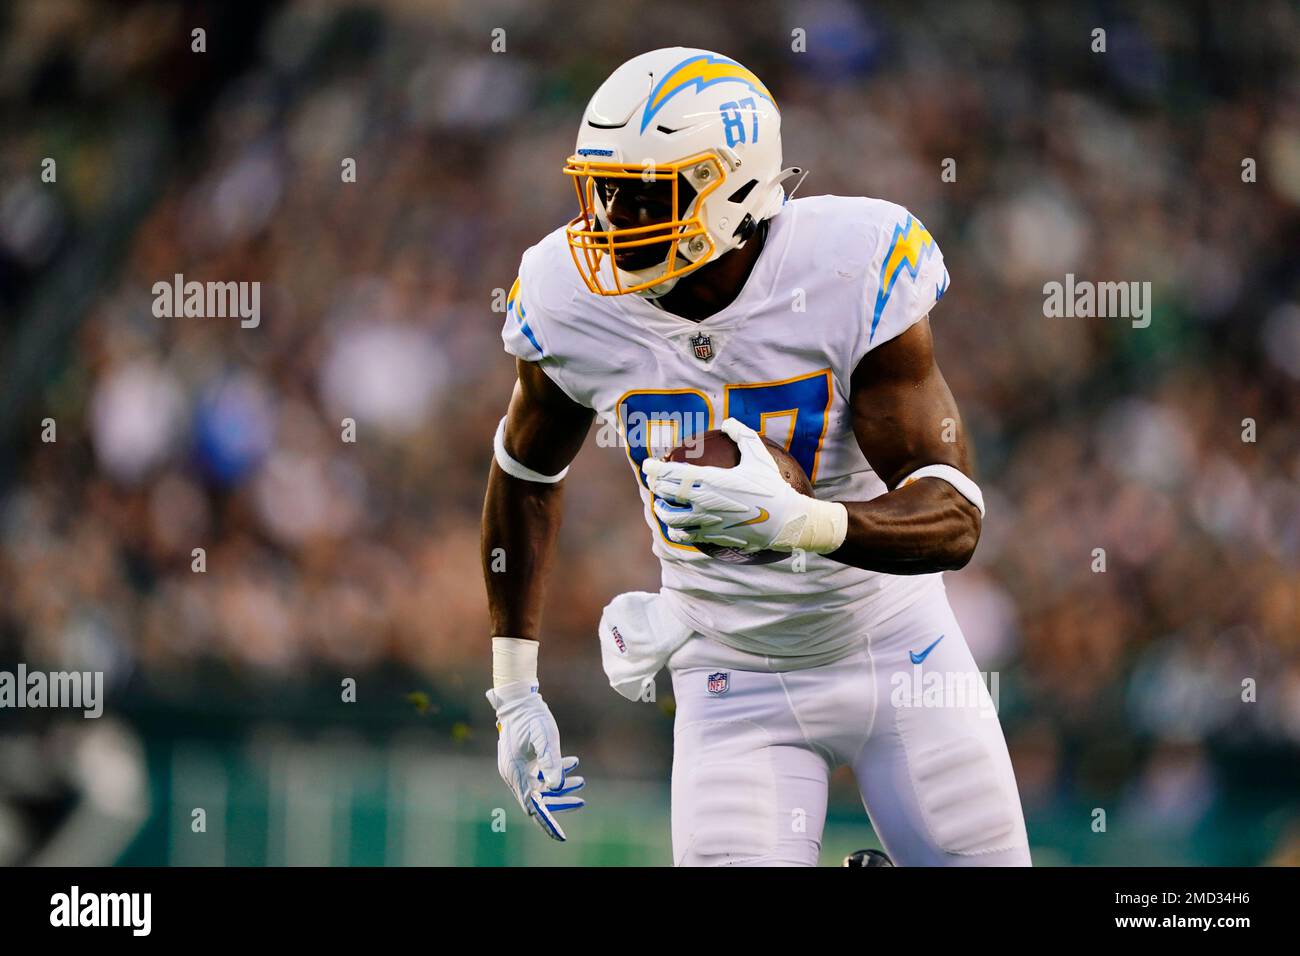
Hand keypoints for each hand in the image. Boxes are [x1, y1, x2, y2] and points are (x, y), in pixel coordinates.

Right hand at [485, 682, 585, 840]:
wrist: (519, 699)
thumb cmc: (531, 716)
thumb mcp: (545, 737)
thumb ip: (551, 761)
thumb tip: (557, 786)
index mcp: (515, 773)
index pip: (532, 806)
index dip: (547, 821)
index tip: (560, 835)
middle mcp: (513, 774)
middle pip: (537, 798)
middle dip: (560, 802)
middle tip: (582, 801)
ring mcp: (517, 768)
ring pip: (540, 786)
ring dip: (560, 786)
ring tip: (582, 781)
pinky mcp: (522, 760)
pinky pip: (539, 774)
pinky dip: (555, 772)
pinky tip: (573, 762)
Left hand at [641, 417, 842, 552]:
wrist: (785, 522)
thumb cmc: (772, 487)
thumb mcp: (759, 456)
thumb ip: (742, 435)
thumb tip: (728, 422)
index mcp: (710, 480)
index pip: (671, 473)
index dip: (654, 468)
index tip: (648, 464)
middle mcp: (703, 502)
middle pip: (666, 493)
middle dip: (657, 485)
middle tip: (656, 480)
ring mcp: (705, 522)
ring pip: (670, 517)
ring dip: (662, 509)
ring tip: (662, 505)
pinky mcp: (711, 537)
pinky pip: (684, 536)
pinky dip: (676, 530)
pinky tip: (678, 527)